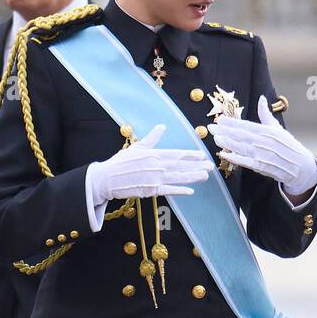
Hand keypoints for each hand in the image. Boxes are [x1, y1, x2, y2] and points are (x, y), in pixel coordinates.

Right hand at [87, 123, 212, 203]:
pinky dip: (180, 190)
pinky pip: (168, 190)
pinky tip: (190, 191)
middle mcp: (156, 165)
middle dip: (197, 166)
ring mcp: (154, 178)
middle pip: (180, 165)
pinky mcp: (150, 190)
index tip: (202, 155)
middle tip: (210, 166)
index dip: (191, 155)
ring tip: (205, 176)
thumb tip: (162, 126)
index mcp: (154, 154)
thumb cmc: (120, 162)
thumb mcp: (137, 147)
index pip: (176, 154)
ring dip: (193, 177)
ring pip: (178, 177)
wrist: (106, 178)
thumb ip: (152, 138)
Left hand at [207, 95, 316, 193]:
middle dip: (226, 131)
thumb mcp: (278, 128)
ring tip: (215, 137)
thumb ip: (266, 115)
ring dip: (228, 143)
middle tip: (211, 126)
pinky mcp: (263, 167)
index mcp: (269, 131)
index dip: (233, 122)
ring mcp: (264, 155)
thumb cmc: (288, 147)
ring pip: (243, 148)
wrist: (301, 167)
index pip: (247, 125)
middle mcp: (266, 142)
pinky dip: (235, 158)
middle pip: (242, 135)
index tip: (220, 118)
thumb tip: (261, 98)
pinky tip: (225, 154)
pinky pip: (246, 162)